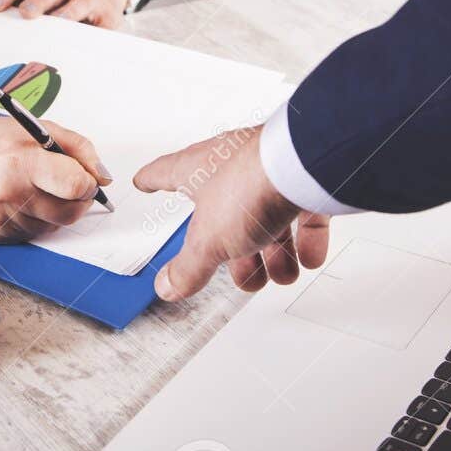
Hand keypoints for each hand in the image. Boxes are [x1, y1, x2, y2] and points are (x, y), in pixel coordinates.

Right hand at [0, 97, 112, 242]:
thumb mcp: (35, 128)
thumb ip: (77, 148)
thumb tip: (102, 176)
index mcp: (19, 163)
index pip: (76, 185)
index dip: (88, 183)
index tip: (85, 178)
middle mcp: (7, 195)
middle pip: (68, 213)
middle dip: (76, 200)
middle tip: (67, 184)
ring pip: (50, 227)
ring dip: (51, 210)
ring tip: (31, 187)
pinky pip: (29, 235)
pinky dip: (31, 220)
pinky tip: (15, 200)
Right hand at [133, 128, 329, 301]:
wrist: (306, 165)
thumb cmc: (251, 182)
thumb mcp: (209, 240)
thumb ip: (188, 267)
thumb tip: (168, 285)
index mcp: (198, 170)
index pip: (164, 172)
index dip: (151, 180)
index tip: (143, 181)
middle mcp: (232, 167)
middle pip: (223, 212)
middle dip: (232, 250)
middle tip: (238, 273)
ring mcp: (269, 171)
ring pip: (266, 217)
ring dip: (273, 253)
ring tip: (280, 274)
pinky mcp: (303, 179)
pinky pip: (301, 213)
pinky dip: (304, 240)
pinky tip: (305, 258)